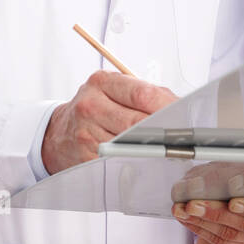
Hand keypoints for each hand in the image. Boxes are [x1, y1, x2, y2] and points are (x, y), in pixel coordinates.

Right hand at [41, 72, 176, 173]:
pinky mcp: (86, 156)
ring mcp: (86, 132)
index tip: (184, 116)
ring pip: (130, 144)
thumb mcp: (112, 89)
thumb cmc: (95, 108)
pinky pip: (118, 160)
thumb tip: (180, 107)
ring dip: (150, 148)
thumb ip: (144, 93)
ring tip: (164, 147)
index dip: (168, 107)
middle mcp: (90, 105)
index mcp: (101, 82)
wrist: (60, 132)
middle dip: (162, 130)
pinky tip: (141, 158)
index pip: (142, 93)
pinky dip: (134, 160)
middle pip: (137, 122)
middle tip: (181, 136)